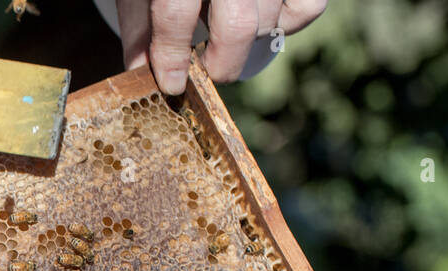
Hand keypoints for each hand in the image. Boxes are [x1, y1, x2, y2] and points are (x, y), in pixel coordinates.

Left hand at [115, 1, 326, 94]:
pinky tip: (261, 18)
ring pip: (269, 21)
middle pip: (237, 26)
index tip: (173, 84)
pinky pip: (307, 8)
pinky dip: (288, 23)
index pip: (175, 13)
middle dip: (220, 63)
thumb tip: (140, 71)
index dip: (171, 56)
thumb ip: (141, 24)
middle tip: (207, 70)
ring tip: (225, 27)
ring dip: (247, 41)